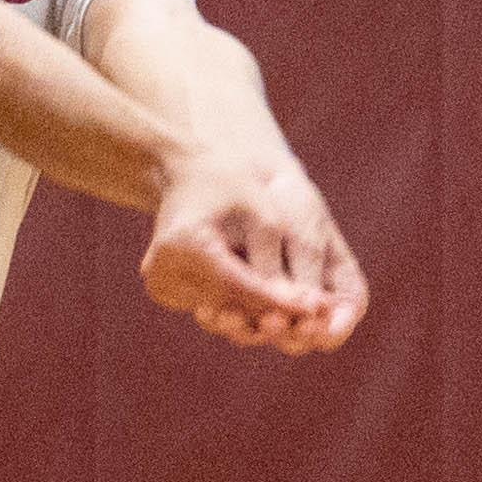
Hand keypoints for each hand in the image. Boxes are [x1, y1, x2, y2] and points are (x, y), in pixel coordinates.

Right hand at [143, 154, 366, 354]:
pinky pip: (212, 303)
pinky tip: (268, 297)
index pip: (241, 285)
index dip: (282, 301)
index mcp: (184, 243)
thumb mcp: (262, 211)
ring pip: (223, 309)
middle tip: (318, 311)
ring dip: (260, 310)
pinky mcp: (166, 290)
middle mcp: (164, 270)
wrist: (191, 170)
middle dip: (276, 309)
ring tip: (300, 305)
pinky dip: (241, 301)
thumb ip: (278, 261)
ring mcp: (162, 283)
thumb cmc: (230, 181)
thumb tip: (306, 308)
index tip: (319, 307)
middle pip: (231, 303)